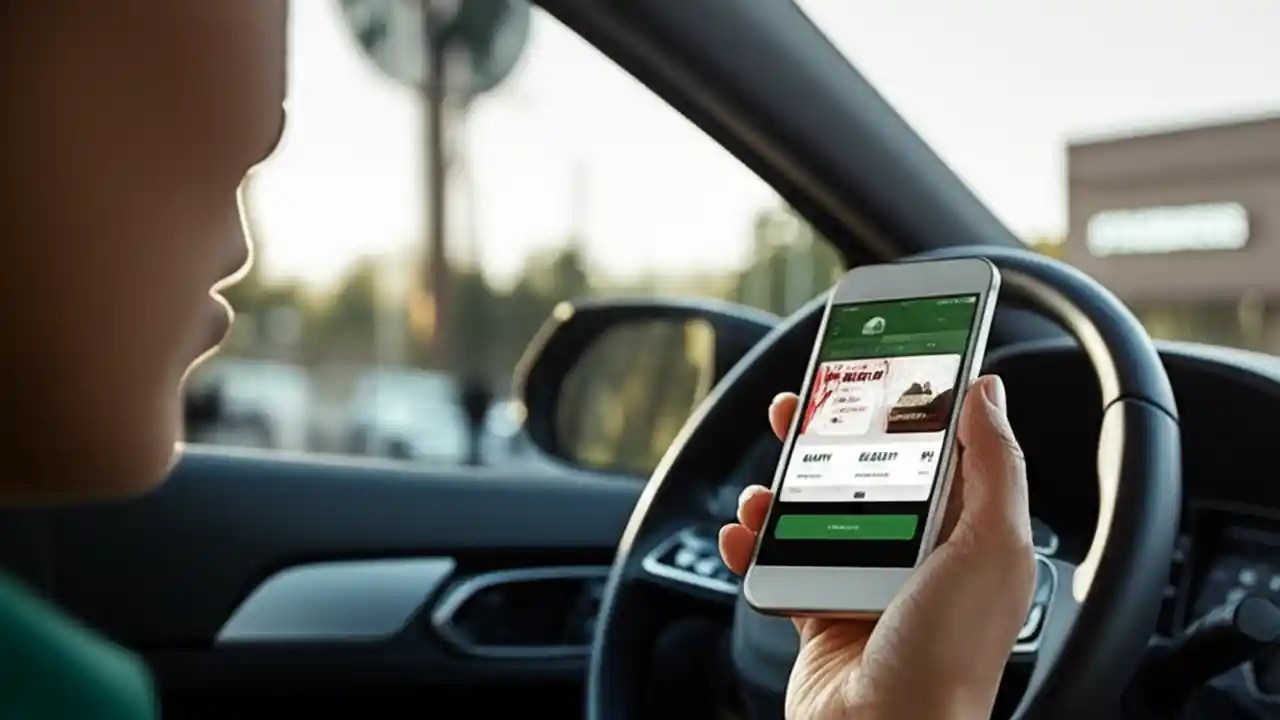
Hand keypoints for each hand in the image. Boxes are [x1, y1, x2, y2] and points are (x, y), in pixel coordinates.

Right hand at [719, 375, 1035, 719]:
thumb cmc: (948, 658)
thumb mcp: (991, 550)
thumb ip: (994, 466)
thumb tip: (988, 391)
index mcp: (967, 531)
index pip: (942, 445)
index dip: (912, 399)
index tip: (884, 358)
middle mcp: (917, 551)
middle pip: (866, 468)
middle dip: (830, 434)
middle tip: (802, 405)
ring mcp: (864, 578)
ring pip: (814, 509)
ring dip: (782, 489)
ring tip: (765, 485)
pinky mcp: (820, 607)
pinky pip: (779, 558)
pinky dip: (754, 542)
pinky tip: (745, 532)